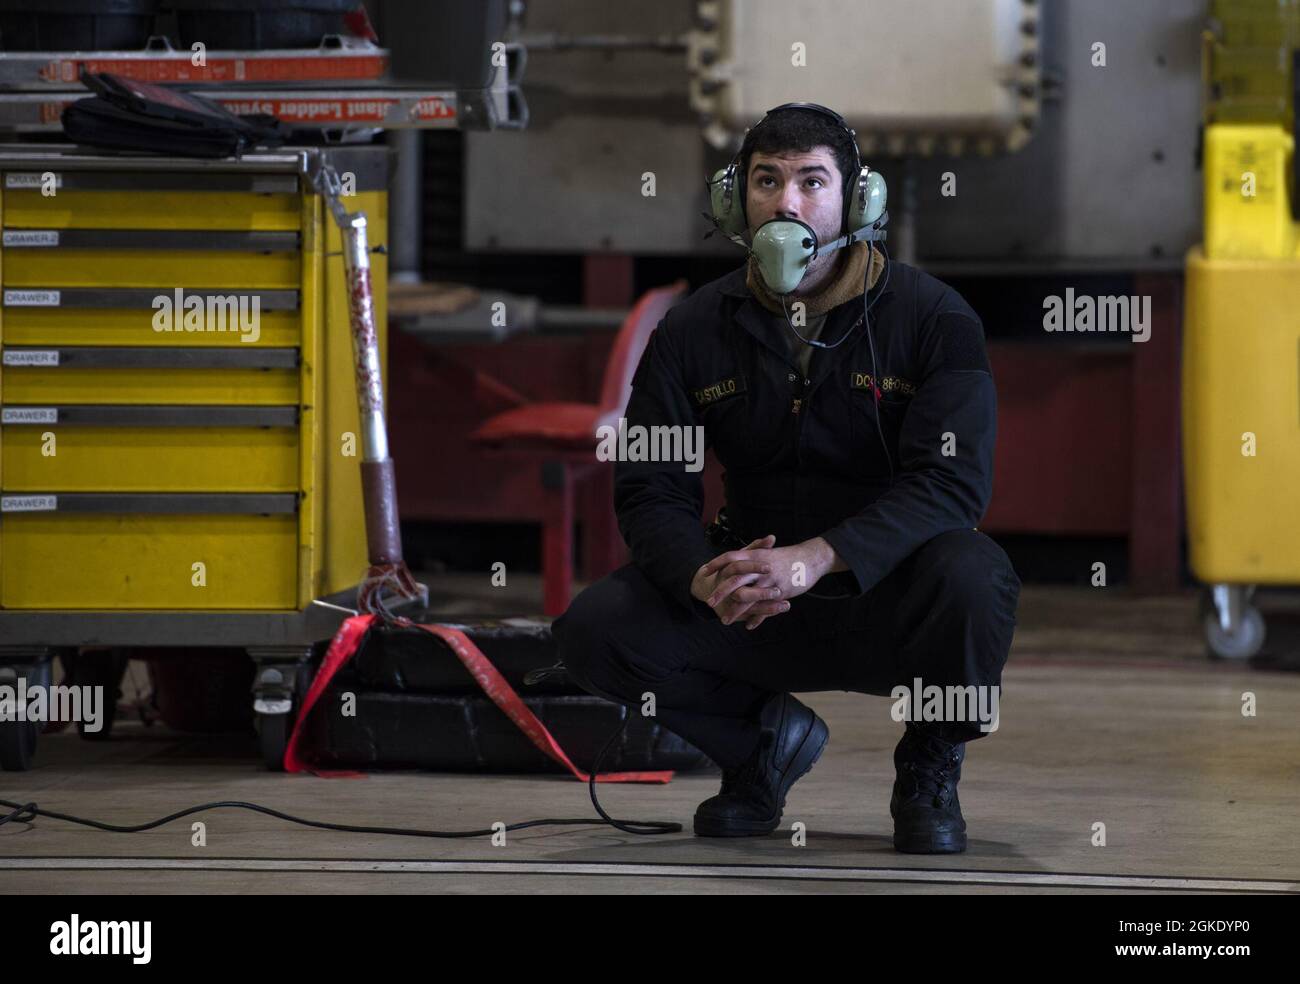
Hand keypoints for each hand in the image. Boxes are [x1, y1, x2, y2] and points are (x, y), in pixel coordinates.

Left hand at [700, 537, 839, 629]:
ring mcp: (770, 581)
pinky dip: (756, 618)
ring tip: (724, 620)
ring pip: (748, 598)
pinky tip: (749, 625)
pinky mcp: (780, 593)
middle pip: (735, 580)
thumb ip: (752, 555)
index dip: (716, 564)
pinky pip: (764, 608)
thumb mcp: (768, 552)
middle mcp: (760, 568)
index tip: (704, 572)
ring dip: (735, 610)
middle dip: (721, 592)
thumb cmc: (789, 556)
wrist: (812, 558)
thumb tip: (736, 559)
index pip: (730, 557)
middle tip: (709, 602)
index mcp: (756, 556)